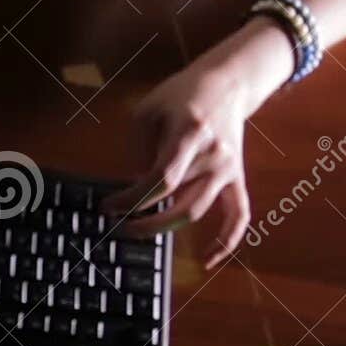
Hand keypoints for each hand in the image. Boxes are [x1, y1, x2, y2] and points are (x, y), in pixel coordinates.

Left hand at [101, 19, 293, 268]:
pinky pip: (238, 215)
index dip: (132, 200)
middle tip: (117, 224)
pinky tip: (208, 261)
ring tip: (137, 229)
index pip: (161, 179)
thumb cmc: (181, 95)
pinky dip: (227, 241)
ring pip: (197, 211)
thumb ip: (139, 150)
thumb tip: (134, 188)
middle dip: (144, 221)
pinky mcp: (237, 178)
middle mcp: (214, 155)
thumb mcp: (148, 111)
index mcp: (190, 133)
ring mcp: (229, 169)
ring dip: (165, 227)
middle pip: (178, 202)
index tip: (108, 207)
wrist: (227, 83)